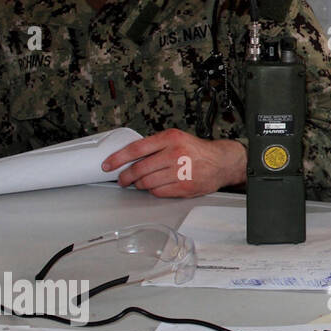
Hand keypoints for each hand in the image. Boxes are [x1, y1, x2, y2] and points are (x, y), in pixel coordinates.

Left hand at [102, 129, 246, 197]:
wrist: (222, 162)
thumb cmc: (198, 151)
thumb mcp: (177, 139)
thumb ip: (155, 146)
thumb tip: (128, 157)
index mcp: (171, 138)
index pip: (136, 149)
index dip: (118, 158)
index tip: (108, 165)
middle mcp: (176, 154)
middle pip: (139, 169)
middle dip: (125, 177)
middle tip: (122, 179)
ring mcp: (181, 172)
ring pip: (146, 183)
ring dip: (140, 185)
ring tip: (141, 183)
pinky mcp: (185, 187)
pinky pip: (158, 192)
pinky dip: (153, 191)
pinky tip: (157, 186)